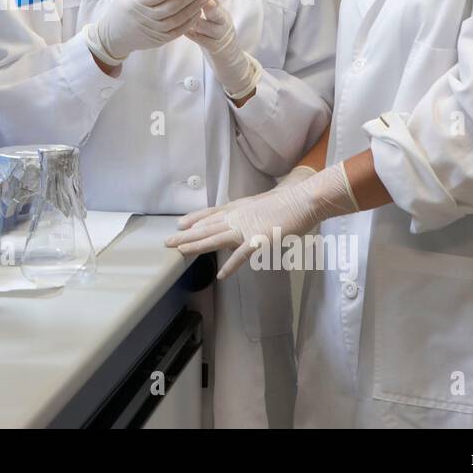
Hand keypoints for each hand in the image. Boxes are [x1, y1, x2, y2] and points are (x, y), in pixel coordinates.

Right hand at [90, 0, 207, 61]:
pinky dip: (189, 22)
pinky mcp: (160, 40)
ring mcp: (155, 31)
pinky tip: (197, 11)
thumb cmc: (121, 9)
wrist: (114, 37)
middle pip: (173, 6)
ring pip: (178, 19)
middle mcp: (147, 18)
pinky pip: (178, 31)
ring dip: (193, 7)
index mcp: (137, 4)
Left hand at [165, 164, 355, 278]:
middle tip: (167, 241)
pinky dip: (231, 265)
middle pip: (208, 227)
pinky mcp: (260, 239)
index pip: (212, 213)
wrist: (305, 198)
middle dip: (186, 235)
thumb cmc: (289, 203)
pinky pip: (243, 255)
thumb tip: (246, 223)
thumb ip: (250, 215)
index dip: (195, 219)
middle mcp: (238, 216)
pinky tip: (221, 274)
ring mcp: (247, 228)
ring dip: (197, 246)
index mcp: (240, 208)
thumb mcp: (263, 206)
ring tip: (180, 252)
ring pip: (216, 238)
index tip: (180, 223)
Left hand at [185, 0, 261, 98]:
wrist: (228, 54)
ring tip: (181, 14)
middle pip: (216, 11)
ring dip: (194, 19)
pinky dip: (191, 33)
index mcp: (221, 11)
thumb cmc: (217, 29)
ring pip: (206, 26)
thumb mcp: (216, 13)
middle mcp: (222, 21)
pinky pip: (201, 39)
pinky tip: (182, 29)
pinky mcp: (214, 47)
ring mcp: (219, 35)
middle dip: (208, 5)